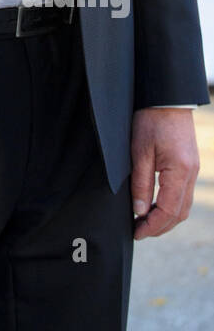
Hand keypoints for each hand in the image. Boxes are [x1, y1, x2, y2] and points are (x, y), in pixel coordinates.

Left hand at [131, 107, 198, 238]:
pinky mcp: (190, 165)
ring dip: (166, 218)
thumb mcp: (139, 152)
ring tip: (145, 222)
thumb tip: (140, 212)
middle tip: (139, 232)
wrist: (167, 98)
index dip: (153, 226)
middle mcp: (191, 174)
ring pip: (184, 205)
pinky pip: (184, 194)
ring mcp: (193, 170)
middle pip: (180, 213)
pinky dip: (171, 206)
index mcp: (180, 172)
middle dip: (160, 227)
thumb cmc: (151, 120)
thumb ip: (141, 184)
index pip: (169, 211)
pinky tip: (156, 206)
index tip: (136, 233)